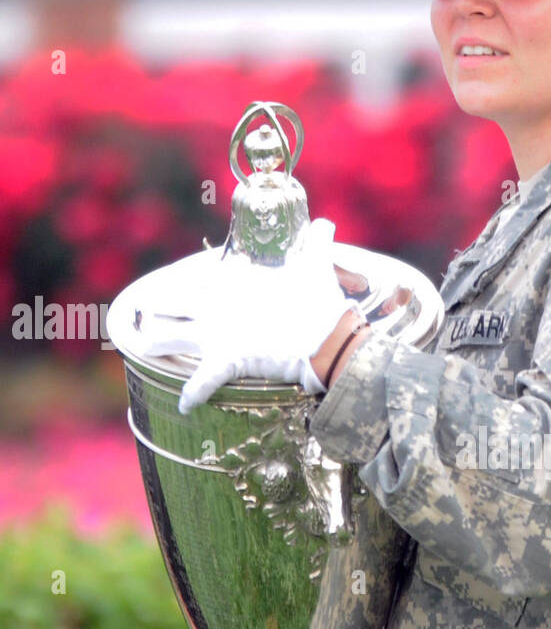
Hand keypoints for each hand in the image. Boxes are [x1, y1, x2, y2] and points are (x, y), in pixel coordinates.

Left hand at [133, 217, 351, 412]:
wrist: (324, 336)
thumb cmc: (318, 299)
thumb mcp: (316, 263)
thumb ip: (316, 242)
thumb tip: (327, 224)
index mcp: (229, 279)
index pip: (189, 276)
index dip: (176, 283)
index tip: (169, 287)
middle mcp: (213, 305)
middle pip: (165, 304)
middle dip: (153, 309)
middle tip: (146, 313)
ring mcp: (215, 334)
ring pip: (165, 338)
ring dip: (154, 345)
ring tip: (145, 349)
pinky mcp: (225, 361)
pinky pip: (199, 383)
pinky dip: (191, 395)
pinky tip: (183, 405)